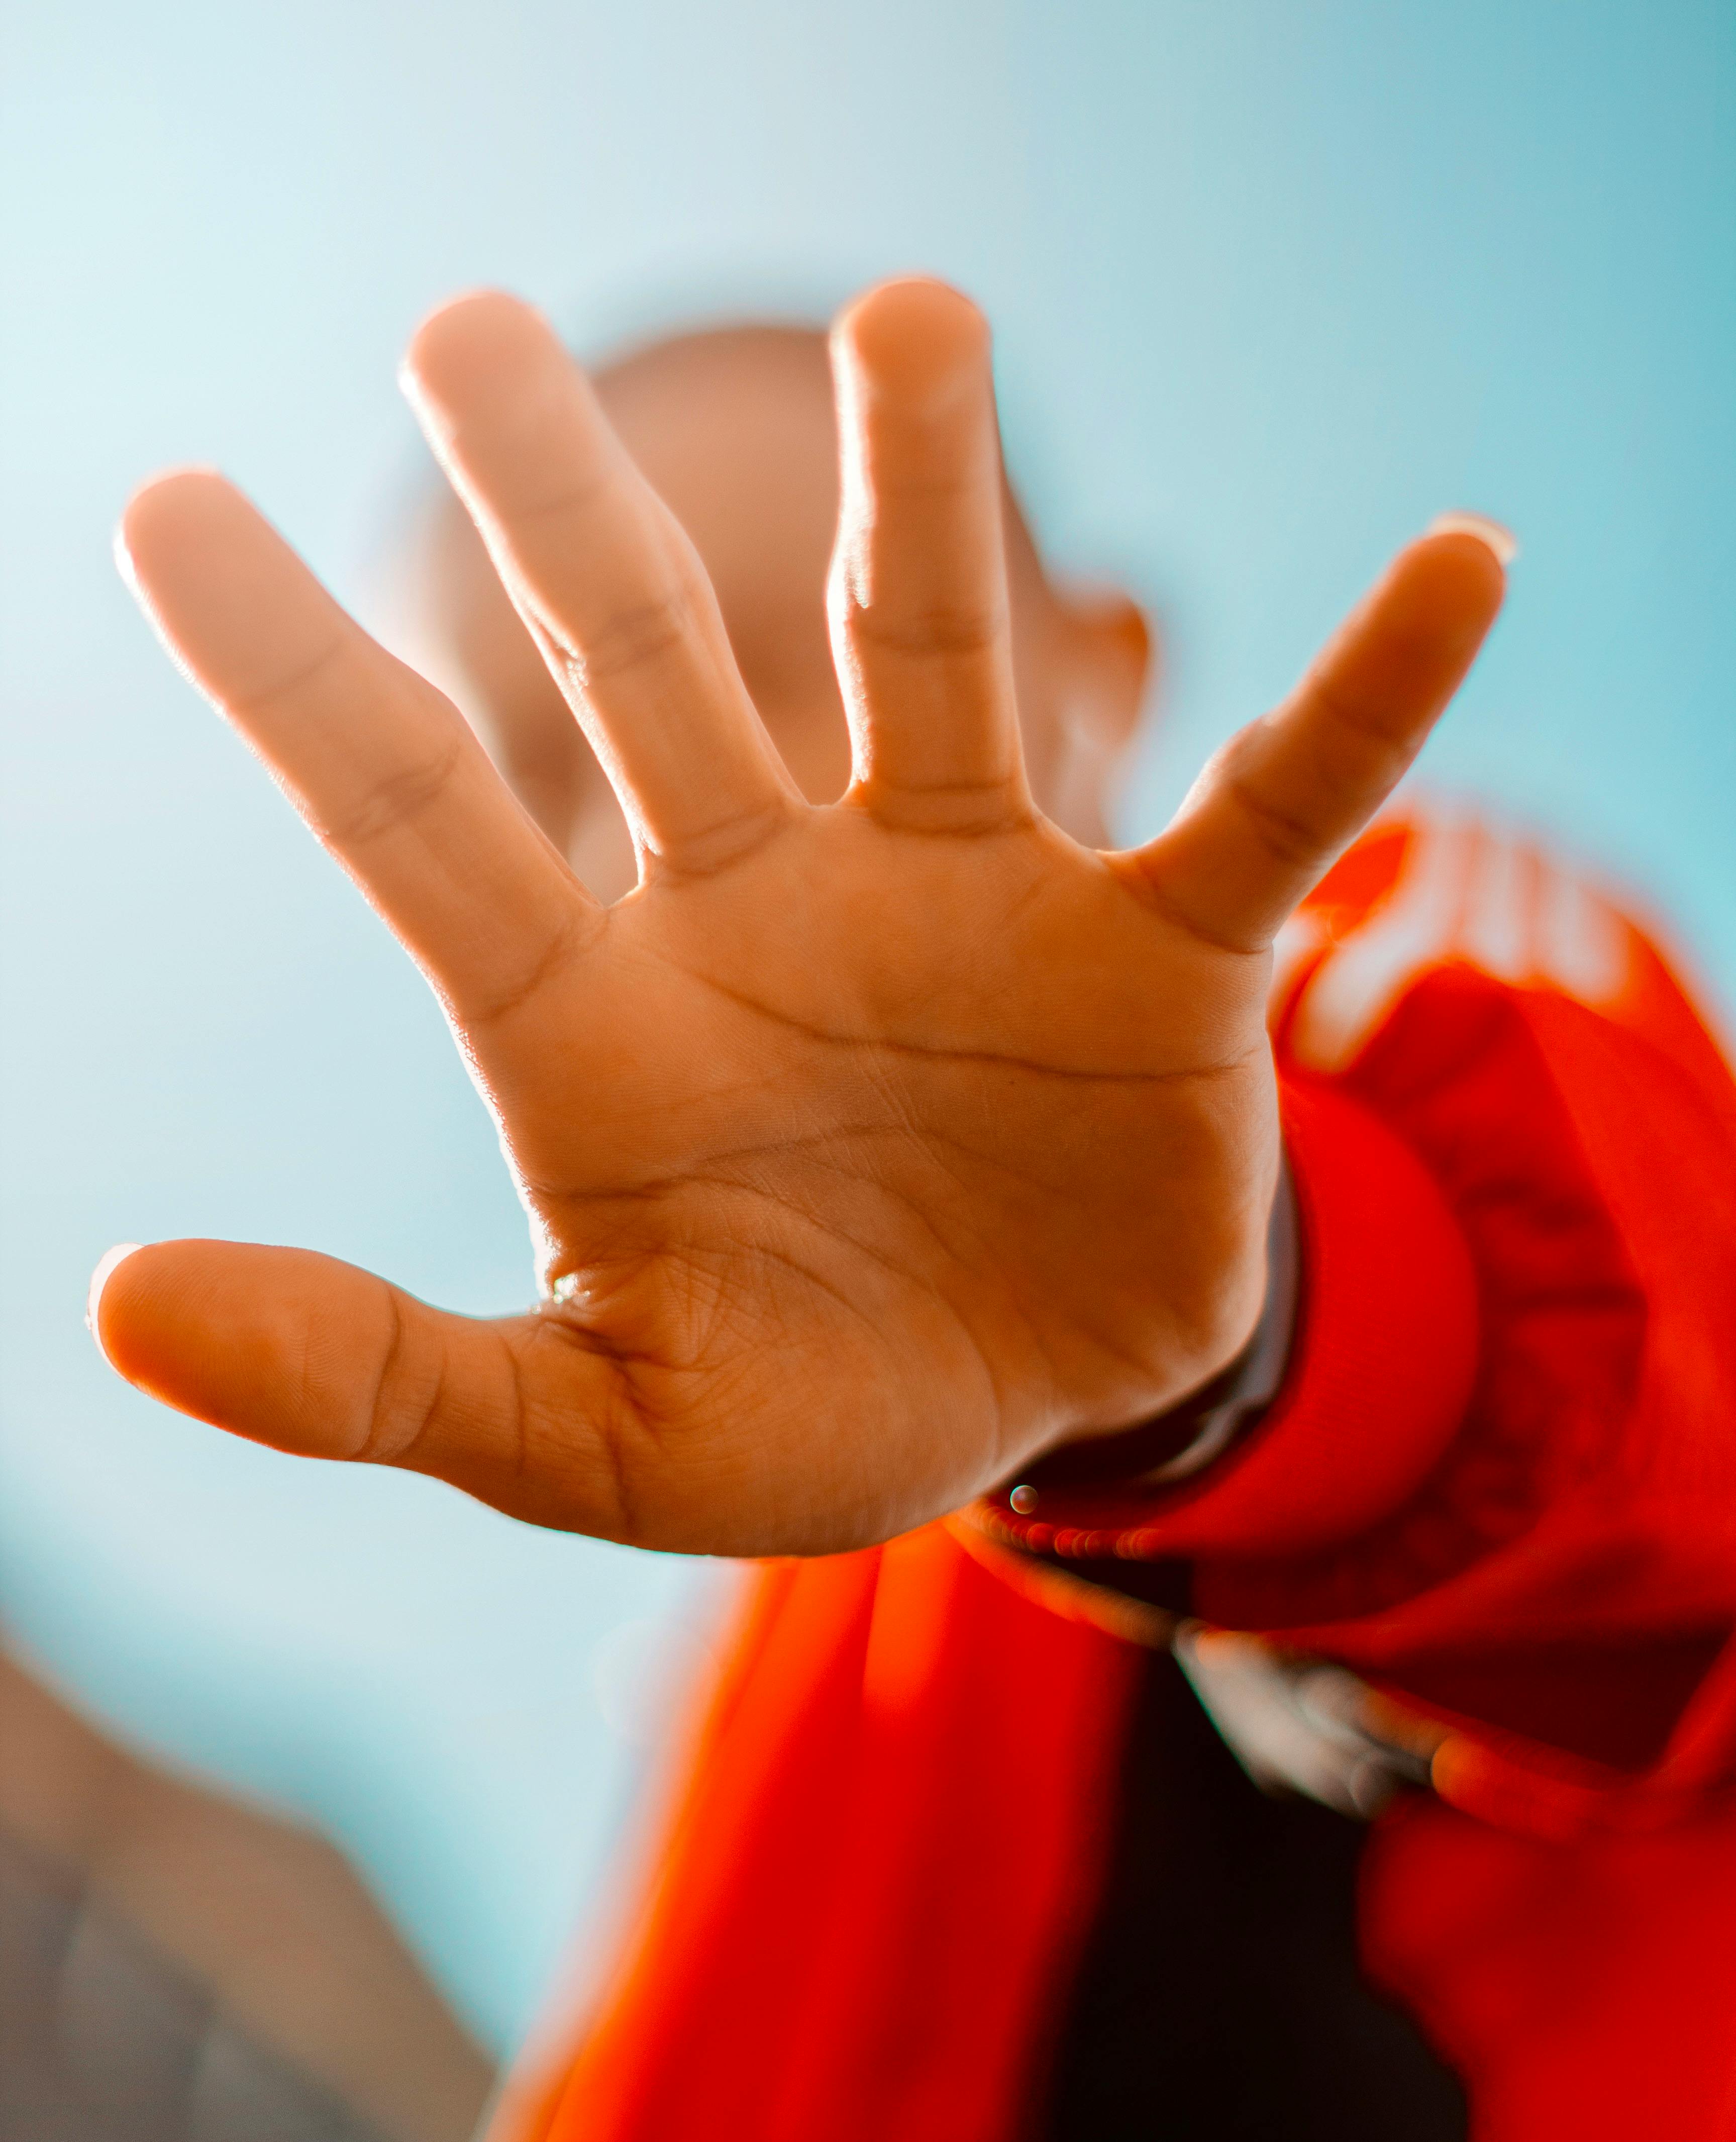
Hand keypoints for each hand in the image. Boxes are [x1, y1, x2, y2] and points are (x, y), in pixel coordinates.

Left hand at [97, 279, 1502, 1556]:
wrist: (1026, 1413)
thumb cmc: (797, 1408)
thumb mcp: (588, 1432)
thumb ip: (378, 1373)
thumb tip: (121, 1306)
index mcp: (609, 1020)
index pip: (420, 822)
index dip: (295, 677)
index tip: (162, 504)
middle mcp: (769, 906)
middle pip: (643, 666)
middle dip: (559, 503)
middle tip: (463, 328)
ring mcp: (969, 901)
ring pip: (929, 659)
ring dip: (925, 494)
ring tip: (916, 314)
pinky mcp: (1158, 952)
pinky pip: (1273, 798)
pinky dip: (1359, 700)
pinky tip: (1455, 568)